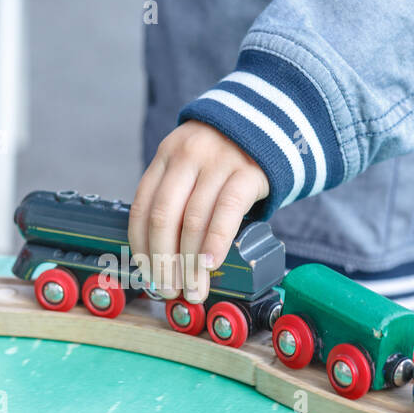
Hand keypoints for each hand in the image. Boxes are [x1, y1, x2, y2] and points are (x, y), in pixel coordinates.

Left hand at [128, 120, 269, 302]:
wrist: (272, 122)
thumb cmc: (227, 157)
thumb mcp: (193, 165)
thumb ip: (178, 197)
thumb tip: (166, 258)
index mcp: (166, 157)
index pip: (142, 209)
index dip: (142, 249)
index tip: (148, 276)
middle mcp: (186, 156)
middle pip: (163, 218)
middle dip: (163, 262)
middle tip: (169, 290)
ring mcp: (217, 161)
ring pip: (193, 220)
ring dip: (191, 263)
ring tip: (194, 289)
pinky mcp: (247, 171)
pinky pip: (226, 211)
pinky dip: (215, 242)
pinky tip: (211, 265)